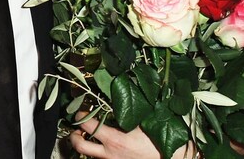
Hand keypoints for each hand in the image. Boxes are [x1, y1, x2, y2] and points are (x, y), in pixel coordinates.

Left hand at [69, 114, 192, 158]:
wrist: (170, 158)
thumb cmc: (157, 139)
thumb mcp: (143, 121)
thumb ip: (130, 109)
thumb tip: (124, 91)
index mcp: (115, 140)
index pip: (89, 125)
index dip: (82, 116)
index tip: (81, 110)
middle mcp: (109, 154)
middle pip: (80, 145)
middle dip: (73, 136)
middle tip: (75, 128)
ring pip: (89, 156)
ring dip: (86, 145)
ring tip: (86, 136)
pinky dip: (98, 152)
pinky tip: (103, 145)